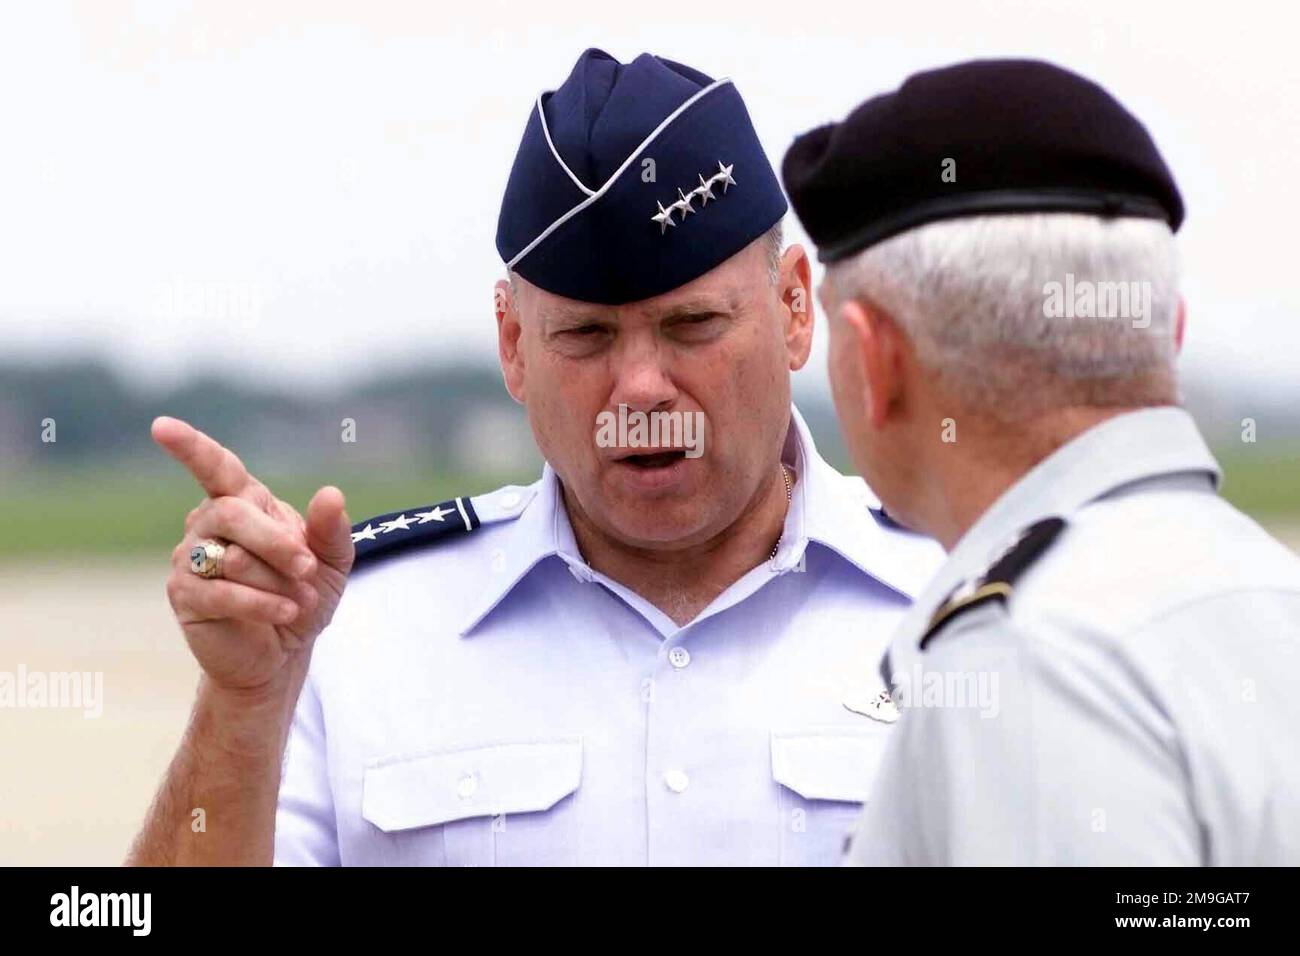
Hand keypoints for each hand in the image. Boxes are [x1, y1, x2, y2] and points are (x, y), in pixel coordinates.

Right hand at [153, 416, 354, 694]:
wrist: (284, 650)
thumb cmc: (304, 595)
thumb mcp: (331, 562)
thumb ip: (332, 530)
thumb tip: (330, 494)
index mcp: (244, 502)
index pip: (216, 467)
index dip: (191, 447)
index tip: (162, 427)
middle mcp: (208, 521)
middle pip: (234, 514)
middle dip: (278, 543)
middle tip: (308, 569)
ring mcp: (190, 558)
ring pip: (233, 557)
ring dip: (277, 582)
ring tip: (297, 600)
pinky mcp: (184, 595)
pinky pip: (222, 592)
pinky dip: (262, 603)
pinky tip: (285, 612)